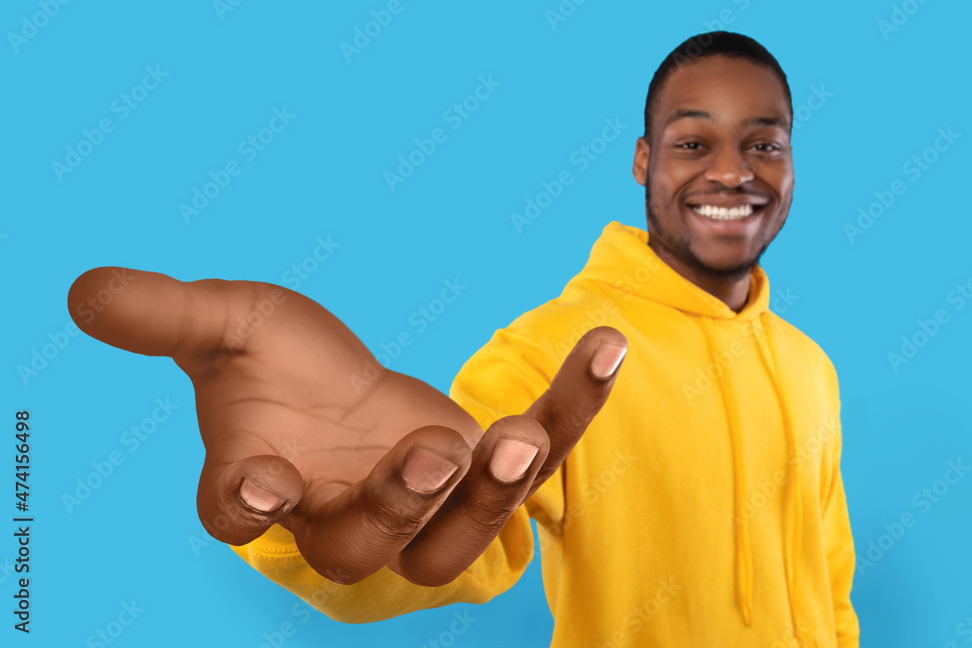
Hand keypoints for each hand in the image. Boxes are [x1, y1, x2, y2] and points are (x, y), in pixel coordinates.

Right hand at [68, 267, 626, 585]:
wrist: (337, 387)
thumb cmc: (276, 366)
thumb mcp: (227, 323)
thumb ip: (166, 315)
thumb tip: (84, 290)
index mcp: (260, 481)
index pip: (241, 514)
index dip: (248, 505)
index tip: (264, 483)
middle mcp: (340, 514)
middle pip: (367, 541)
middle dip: (399, 505)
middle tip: (430, 454)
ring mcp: (419, 503)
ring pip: (460, 528)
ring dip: (497, 486)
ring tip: (522, 433)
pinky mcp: (480, 468)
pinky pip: (533, 448)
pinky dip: (572, 406)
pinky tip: (605, 346)